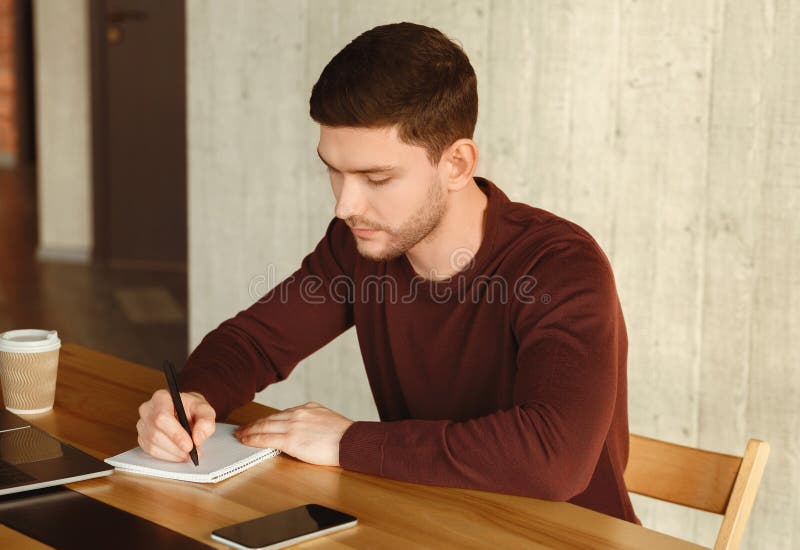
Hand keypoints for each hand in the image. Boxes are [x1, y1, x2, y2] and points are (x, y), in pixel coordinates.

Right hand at [137, 389, 215, 461]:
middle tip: (191, 452)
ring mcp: (142, 424)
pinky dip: (167, 456)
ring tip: (187, 453)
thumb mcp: (205, 410)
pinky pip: (150, 451)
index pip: (162, 417)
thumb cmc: (192, 409)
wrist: (185, 412)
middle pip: (155, 433)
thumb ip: (206, 422)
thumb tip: (197, 438)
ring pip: (152, 444)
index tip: (189, 445)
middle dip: (176, 446)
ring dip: (172, 453)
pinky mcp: (142, 438)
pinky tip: (178, 454)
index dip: (175, 434)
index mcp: (161, 397)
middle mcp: (147, 410)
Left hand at [234, 402, 352, 466]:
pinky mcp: (292, 440)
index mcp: (308, 408)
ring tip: (241, 435)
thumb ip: (312, 420)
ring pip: (265, 427)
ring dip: (250, 431)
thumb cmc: (344, 436)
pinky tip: (247, 441)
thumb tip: (303, 428)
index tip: (259, 423)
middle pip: (269, 418)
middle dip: (254, 424)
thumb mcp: (327, 419)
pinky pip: (268, 439)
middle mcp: (298, 414)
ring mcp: (294, 426)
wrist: (352, 442)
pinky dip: (255, 439)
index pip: (281, 414)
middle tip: (242, 429)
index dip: (267, 419)